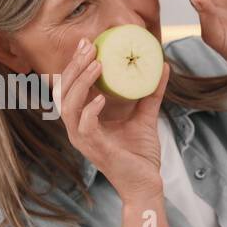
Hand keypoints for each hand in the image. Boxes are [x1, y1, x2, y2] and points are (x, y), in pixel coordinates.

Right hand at [56, 37, 170, 203]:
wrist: (147, 184)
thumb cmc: (140, 154)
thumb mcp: (146, 116)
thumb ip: (150, 92)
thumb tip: (162, 65)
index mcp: (84, 119)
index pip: (71, 87)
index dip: (75, 64)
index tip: (87, 43)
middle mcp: (78, 128)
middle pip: (64, 92)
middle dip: (74, 66)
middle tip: (88, 46)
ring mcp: (84, 140)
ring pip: (68, 106)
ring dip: (81, 83)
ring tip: (97, 64)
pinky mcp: (95, 150)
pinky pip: (84, 127)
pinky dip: (90, 110)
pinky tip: (100, 98)